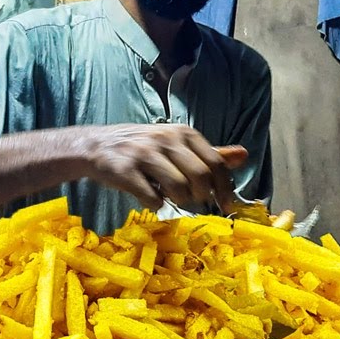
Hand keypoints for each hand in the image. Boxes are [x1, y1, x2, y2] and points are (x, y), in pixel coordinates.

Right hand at [85, 125, 242, 212]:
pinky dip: (156, 204)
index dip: (225, 188)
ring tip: (171, 198)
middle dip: (202, 197)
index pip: (216, 163)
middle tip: (194, 201)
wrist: (96, 146)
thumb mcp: (177, 145)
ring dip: (180, 202)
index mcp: (184, 133)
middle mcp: (166, 140)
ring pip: (179, 189)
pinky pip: (153, 198)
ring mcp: (145, 154)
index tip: (227, 205)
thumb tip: (243, 155)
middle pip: (201, 178)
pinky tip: (150, 197)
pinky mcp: (126, 171)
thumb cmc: (142, 148)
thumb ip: (209, 153)